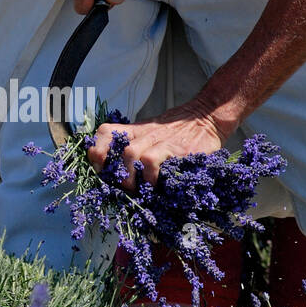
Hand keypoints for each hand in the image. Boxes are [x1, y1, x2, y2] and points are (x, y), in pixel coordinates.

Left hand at [87, 109, 225, 190]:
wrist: (207, 116)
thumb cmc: (180, 131)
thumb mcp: (155, 133)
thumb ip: (140, 146)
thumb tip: (124, 174)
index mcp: (137, 130)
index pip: (106, 132)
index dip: (97, 149)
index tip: (99, 167)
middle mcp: (144, 133)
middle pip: (116, 147)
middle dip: (113, 171)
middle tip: (120, 187)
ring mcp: (159, 139)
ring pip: (131, 153)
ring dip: (130, 176)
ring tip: (137, 189)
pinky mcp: (175, 147)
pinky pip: (153, 160)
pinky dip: (150, 176)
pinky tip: (156, 185)